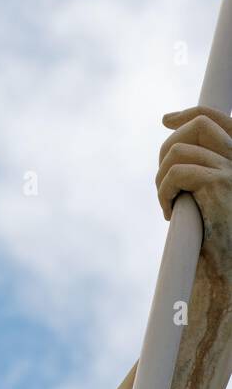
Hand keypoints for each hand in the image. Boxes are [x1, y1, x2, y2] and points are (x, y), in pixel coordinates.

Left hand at [157, 106, 231, 282]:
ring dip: (162, 177)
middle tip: (163, 181)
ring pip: (179, 150)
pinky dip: (164, 191)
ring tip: (168, 202)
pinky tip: (168, 213)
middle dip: (168, 148)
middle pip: (198, 126)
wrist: (228, 273)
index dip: (191, 114)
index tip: (166, 120)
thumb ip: (201, 162)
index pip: (222, 120)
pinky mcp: (222, 185)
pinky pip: (176, 173)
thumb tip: (169, 123)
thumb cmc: (217, 238)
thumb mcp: (209, 193)